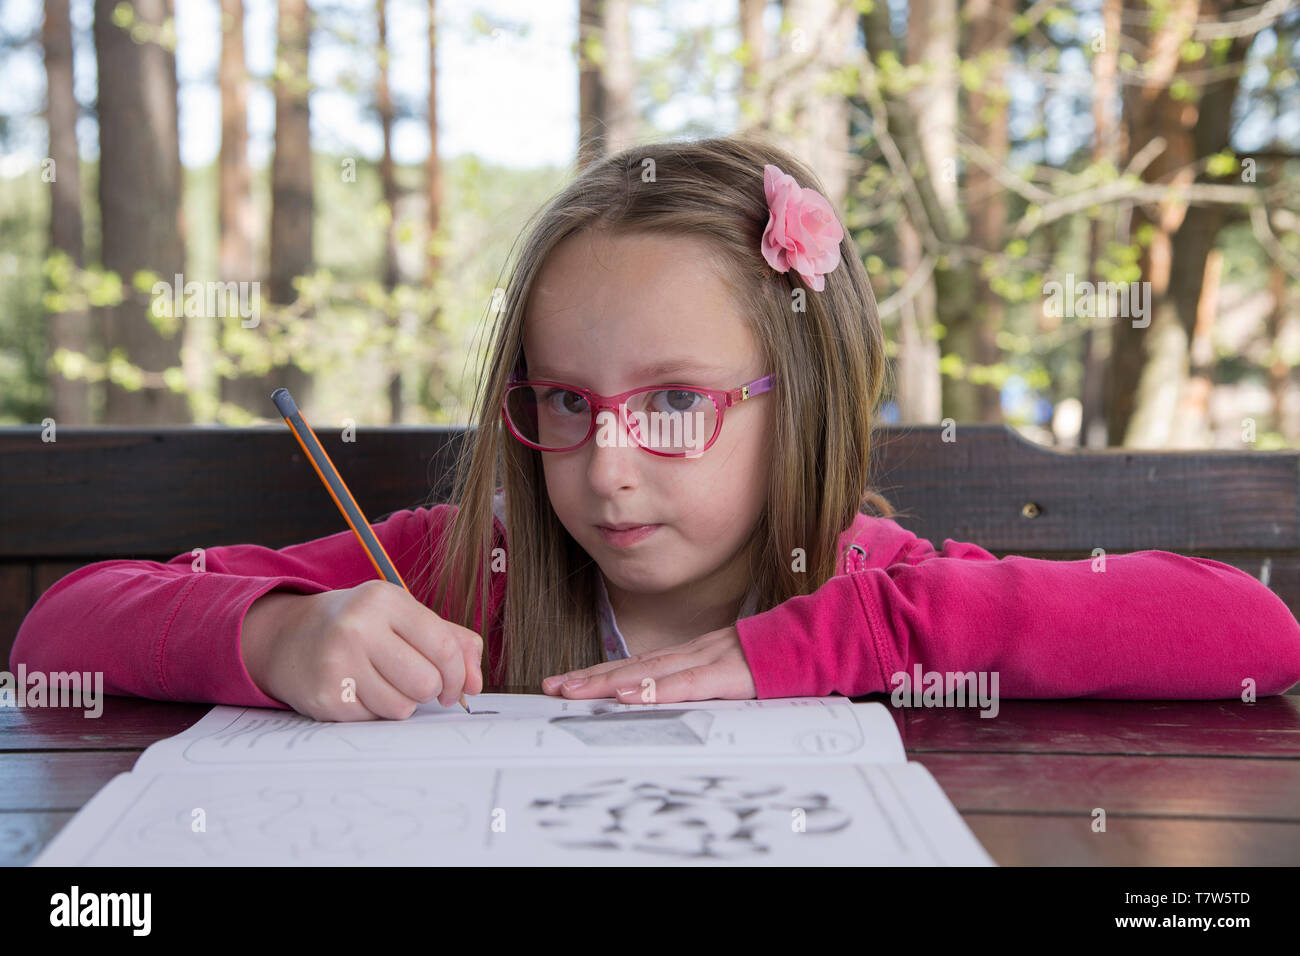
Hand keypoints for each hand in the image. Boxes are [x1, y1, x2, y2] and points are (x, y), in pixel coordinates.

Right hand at [240, 580, 483, 720]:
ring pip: (402, 707)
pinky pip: (375, 720)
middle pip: (426, 682)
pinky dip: (375, 711)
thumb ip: (453, 642)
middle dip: (430, 690)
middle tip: (416, 684)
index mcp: (385, 599)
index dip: (458, 675)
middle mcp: (358, 627)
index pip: (445, 648)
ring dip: (402, 703)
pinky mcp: (326, 698)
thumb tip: (475, 685)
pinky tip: (359, 690)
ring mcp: (338, 663)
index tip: (455, 686)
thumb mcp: (404, 617)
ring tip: (382, 682)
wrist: (289, 638)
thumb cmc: (362, 627)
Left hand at [540, 625, 755, 702]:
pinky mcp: (724, 676)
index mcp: (691, 654)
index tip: (566, 682)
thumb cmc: (775, 660)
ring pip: (646, 674)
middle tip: (551, 688)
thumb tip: (672, 696)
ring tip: (571, 692)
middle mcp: (690, 653)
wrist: (813, 640)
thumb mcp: (731, 671)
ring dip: (605, 683)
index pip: (636, 666)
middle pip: (630, 667)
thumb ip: (703, 679)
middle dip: (588, 678)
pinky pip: (682, 685)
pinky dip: (651, 691)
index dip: (599, 674)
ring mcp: (705, 661)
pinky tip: (625, 696)